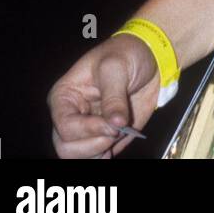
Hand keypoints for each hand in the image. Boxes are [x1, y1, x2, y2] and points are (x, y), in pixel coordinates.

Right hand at [47, 34, 160, 158]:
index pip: (65, 126)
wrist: (149, 59)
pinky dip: (106, 156)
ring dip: (100, 152)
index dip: (88, 130)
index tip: (113, 123)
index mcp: (64, 96)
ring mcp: (86, 129)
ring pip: (78, 157)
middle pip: (66, 148)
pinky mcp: (102, 137)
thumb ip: (114, 97)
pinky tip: (119, 140)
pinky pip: (96, 158)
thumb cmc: (126, 54)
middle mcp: (70, 115)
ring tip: (119, 134)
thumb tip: (115, 124)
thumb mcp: (117, 67)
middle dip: (93, 145)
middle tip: (116, 132)